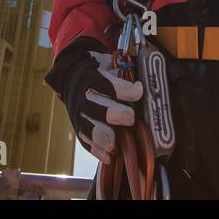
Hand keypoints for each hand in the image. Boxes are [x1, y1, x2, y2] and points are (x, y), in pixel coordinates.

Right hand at [45, 39, 143, 164]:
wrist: (71, 75)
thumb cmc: (97, 70)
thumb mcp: (108, 62)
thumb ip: (124, 70)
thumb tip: (148, 80)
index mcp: (93, 78)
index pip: (111, 86)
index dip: (128, 91)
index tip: (139, 90)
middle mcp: (84, 98)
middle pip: (102, 110)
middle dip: (120, 116)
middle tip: (131, 118)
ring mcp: (79, 115)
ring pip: (92, 130)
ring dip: (107, 138)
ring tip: (117, 143)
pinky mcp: (78, 128)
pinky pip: (86, 143)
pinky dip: (99, 152)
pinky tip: (110, 156)